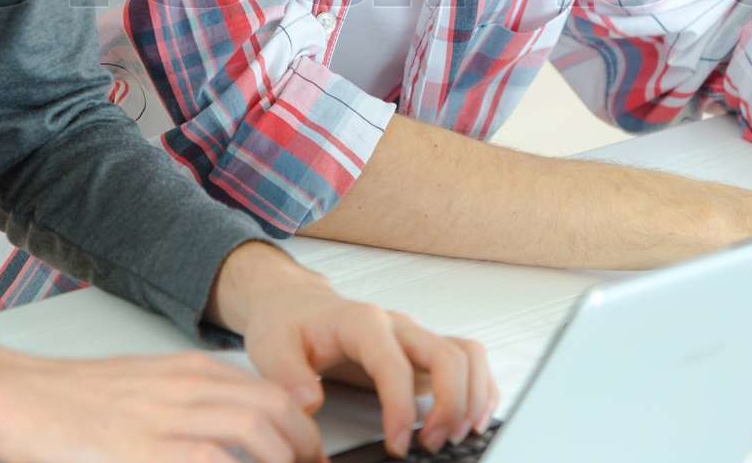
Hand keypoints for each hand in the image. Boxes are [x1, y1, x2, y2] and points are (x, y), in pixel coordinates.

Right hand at [0, 343, 322, 462]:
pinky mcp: (147, 452)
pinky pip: (211, 461)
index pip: (265, 389)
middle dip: (303, 442)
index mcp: (187, 372)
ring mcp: (168, 421)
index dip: (298, 421)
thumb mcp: (143, 387)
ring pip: (252, 431)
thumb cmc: (73, 399)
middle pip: (271, 408)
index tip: (307, 448)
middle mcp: (186, 389)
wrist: (18, 396)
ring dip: (280, 457)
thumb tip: (220, 438)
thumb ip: (185, 403)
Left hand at [213, 243, 497, 457]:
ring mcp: (415, 338)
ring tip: (458, 436)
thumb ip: (287, 374)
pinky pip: (468, 361)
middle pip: (449, 355)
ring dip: (472, 397)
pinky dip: (480, 388)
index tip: (397, 445)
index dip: (401, 407)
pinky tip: (474, 419)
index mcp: (362, 323)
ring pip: (466, 355)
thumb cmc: (288, 324)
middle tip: (433, 444)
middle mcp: (398, 326)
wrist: (297, 305)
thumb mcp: (271, 347)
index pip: (396, 364)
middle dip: (451, 404)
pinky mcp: (423, 352)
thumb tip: (310, 403)